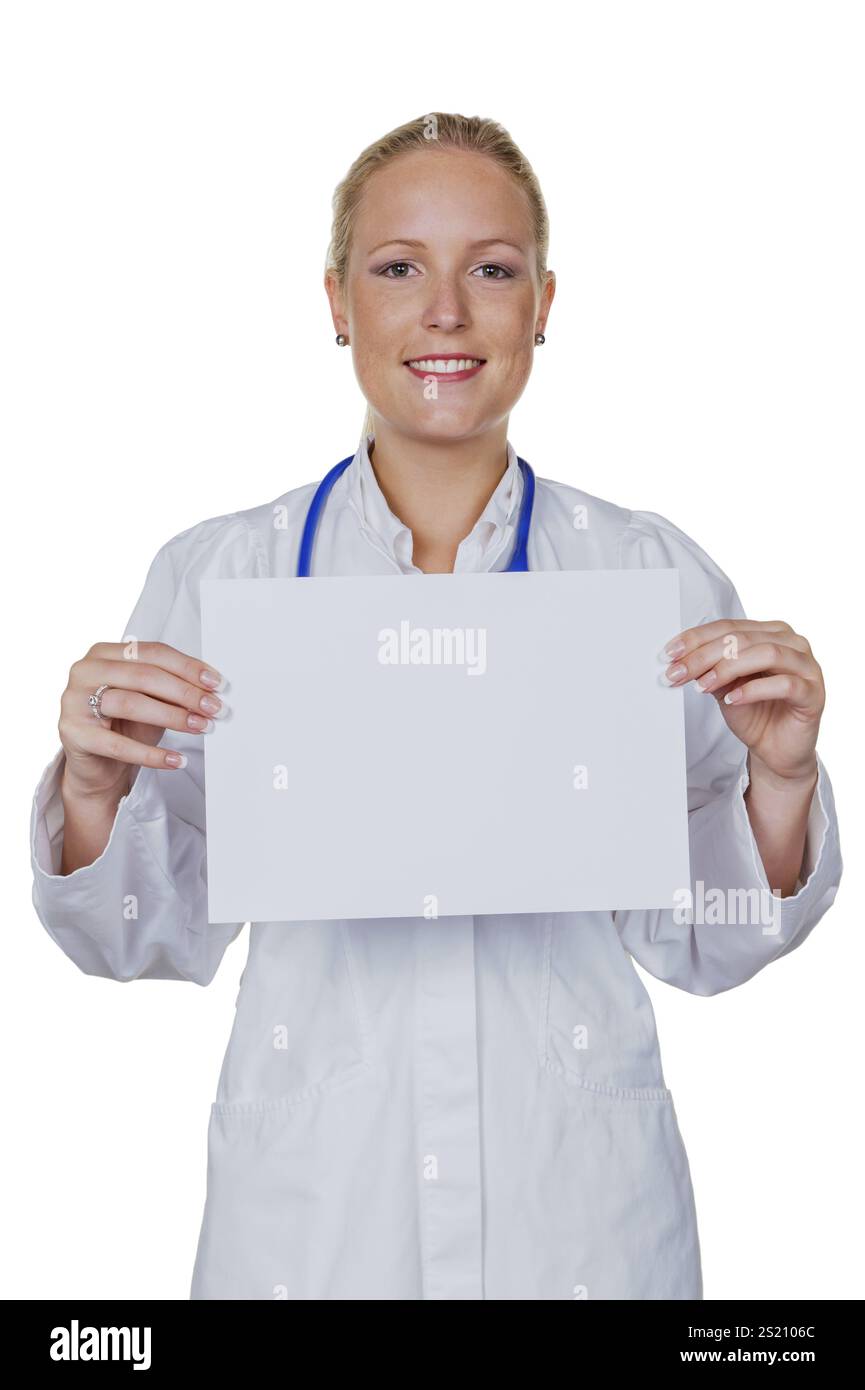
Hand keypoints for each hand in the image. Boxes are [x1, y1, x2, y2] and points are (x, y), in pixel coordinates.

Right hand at [58, 640, 226, 799]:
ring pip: (131, 703)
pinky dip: (151, 754)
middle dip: (185, 692)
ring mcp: (74, 700)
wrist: (95, 767)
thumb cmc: (124, 727)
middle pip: (144, 675)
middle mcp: (85, 671)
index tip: (216, 683)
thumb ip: (172, 688)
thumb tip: (211, 689)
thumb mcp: (151, 701)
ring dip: (172, 716)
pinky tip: (175, 760)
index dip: (187, 667)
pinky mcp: (73, 733)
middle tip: (214, 707)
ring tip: (200, 727)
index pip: (152, 653)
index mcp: (105, 653)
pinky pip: (118, 745)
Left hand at [662, 619, 822, 782]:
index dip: (696, 639)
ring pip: (766, 653)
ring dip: (727, 668)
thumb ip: (709, 669)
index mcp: (771, 633)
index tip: (669, 654)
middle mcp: (792, 643)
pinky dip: (754, 689)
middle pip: (743, 639)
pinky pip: (785, 684)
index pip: (729, 627)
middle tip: (678, 673)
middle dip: (704, 655)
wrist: (776, 750)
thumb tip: (680, 660)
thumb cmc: (754, 714)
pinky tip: (732, 699)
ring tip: (702, 686)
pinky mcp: (814, 693)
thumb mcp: (723, 688)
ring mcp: (808, 667)